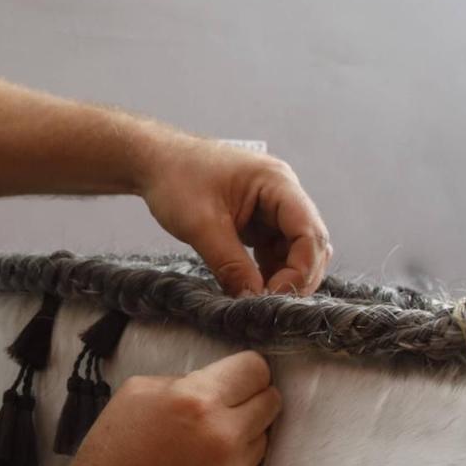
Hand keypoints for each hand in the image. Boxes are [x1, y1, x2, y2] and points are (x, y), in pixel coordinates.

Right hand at [51, 353, 279, 465]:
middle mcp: (223, 433)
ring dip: (242, 438)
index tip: (237, 381)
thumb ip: (184, 381)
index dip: (245, 373)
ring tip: (203, 451)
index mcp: (196, 398)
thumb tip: (218, 382)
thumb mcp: (137, 393)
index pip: (255, 369)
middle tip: (226, 413)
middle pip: (271, 401)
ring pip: (264, 437)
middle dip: (251, 401)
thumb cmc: (114, 451)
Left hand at [141, 135, 330, 296]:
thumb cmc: (176, 179)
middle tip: (270, 304)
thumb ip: (229, 264)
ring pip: (295, 250)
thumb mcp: (200, 225)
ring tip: (260, 299)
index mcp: (277, 183)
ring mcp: (272, 207)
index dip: (300, 269)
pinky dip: (270, 271)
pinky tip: (253, 288)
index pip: (309, 231)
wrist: (155, 161)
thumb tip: (252, 300)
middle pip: (310, 242)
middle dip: (297, 276)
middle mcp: (283, 193)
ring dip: (284, 276)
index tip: (275, 296)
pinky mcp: (259, 221)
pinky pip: (276, 250)